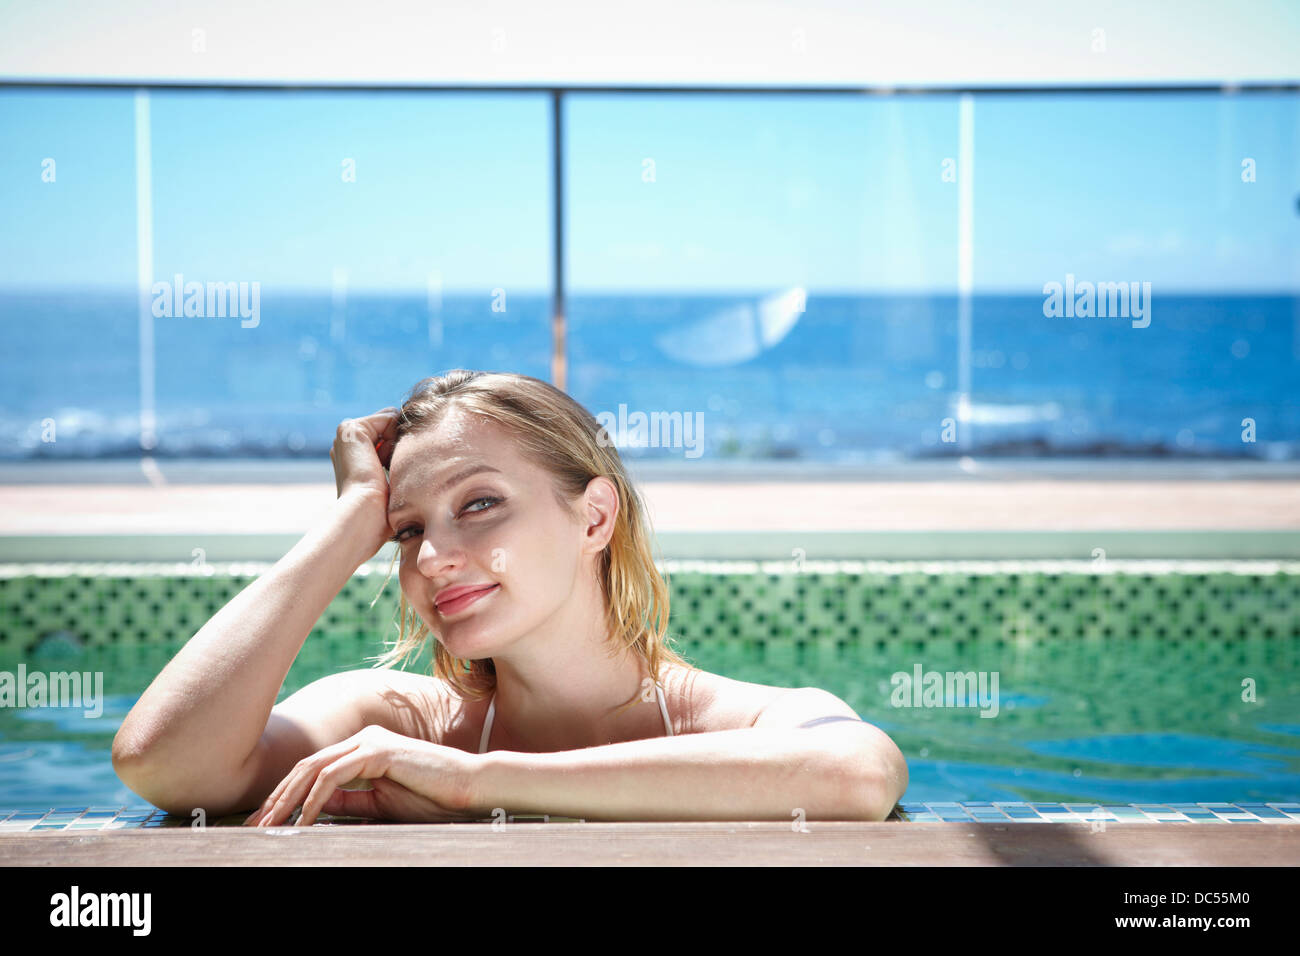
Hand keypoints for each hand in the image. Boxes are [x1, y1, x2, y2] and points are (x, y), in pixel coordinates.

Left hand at [242, 725, 478, 826]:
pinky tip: (305, 820)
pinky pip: (335, 775)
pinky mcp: (378, 750)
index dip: (286, 796)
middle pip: (306, 766)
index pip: (313, 770)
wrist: (465, 789)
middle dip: (278, 798)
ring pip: (314, 768)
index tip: (267, 822)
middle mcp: (362, 739)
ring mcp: (370, 741)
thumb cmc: (428, 797)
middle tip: (256, 825)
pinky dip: (316, 799)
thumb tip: (312, 810)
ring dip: (289, 800)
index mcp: (362, 748)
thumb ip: (347, 802)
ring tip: (273, 825)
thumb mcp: (377, 804)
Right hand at [329, 407, 399, 554]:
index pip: (390, 436)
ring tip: (387, 468)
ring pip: (391, 421)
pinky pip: (388, 418)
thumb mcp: (395, 486)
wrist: (367, 515)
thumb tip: (428, 462)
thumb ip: (402, 468)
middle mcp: (348, 443)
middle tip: (393, 471)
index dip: (402, 450)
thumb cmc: (384, 513)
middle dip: (401, 442)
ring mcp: (347, 434)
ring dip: (399, 441)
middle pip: (392, 426)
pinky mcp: (350, 428)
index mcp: (354, 456)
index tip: (398, 473)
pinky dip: (395, 435)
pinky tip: (384, 459)